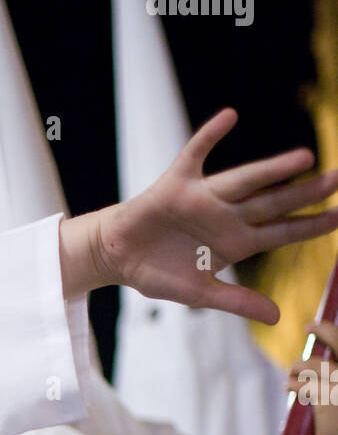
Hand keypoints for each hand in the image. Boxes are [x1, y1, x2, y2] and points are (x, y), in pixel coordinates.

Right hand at [59, 108, 337, 322]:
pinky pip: (195, 155)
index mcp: (235, 243)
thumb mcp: (200, 294)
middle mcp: (226, 216)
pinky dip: (210, 136)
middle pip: (273, 202)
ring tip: (305, 158)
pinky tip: (230, 117)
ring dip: (273, 170)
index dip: (310, 225)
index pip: (281, 232)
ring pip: (245, 180)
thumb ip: (239, 302)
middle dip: (305, 193)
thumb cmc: (158, 273)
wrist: (118, 257)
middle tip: (337, 179)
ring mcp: (203, 198)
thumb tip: (278, 317)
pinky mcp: (176, 185)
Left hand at [287, 320, 337, 434]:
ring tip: (291, 374)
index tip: (313, 327)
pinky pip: (303, 384)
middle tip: (308, 328)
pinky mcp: (328, 398)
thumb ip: (334, 379)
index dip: (328, 331)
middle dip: (321, 330)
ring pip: (313, 364)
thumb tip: (318, 362)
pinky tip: (289, 387)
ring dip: (297, 367)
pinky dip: (293, 384)